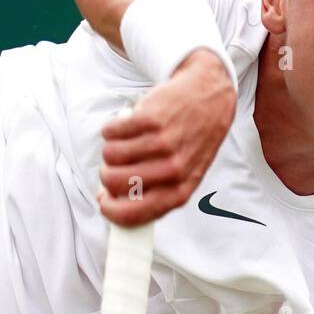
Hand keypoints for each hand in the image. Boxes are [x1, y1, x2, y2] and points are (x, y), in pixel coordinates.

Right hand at [97, 49, 235, 225]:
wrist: (210, 100)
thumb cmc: (191, 143)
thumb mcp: (183, 177)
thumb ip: (152, 192)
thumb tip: (107, 198)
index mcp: (180, 191)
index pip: (134, 213)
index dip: (111, 211)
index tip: (103, 202)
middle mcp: (172, 170)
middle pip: (114, 183)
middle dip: (106, 175)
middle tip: (113, 166)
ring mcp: (161, 143)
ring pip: (110, 156)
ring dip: (109, 150)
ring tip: (123, 144)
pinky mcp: (150, 118)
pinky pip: (111, 132)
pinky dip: (111, 129)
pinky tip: (123, 127)